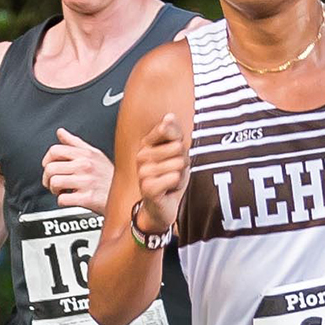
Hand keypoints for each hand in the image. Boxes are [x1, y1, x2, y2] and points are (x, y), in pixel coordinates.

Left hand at [42, 128, 113, 212]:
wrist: (125, 196)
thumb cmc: (109, 177)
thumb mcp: (95, 155)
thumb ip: (75, 143)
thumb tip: (60, 132)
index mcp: (85, 154)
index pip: (55, 151)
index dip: (47, 160)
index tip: (49, 167)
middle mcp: (85, 166)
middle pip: (51, 168)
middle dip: (48, 178)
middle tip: (54, 183)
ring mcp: (86, 181)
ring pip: (55, 183)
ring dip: (54, 190)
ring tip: (62, 191)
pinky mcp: (87, 198)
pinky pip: (63, 199)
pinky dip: (62, 201)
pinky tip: (70, 199)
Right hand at [134, 113, 189, 232]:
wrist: (160, 208)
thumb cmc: (167, 180)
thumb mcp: (175, 153)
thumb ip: (173, 133)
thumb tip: (169, 116)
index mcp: (147, 144)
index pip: (168, 129)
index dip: (179, 141)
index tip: (174, 153)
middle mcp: (142, 156)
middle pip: (177, 147)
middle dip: (182, 161)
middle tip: (174, 171)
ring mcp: (143, 171)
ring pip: (177, 163)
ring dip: (180, 174)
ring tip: (171, 181)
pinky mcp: (148, 187)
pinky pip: (173, 177)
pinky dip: (177, 184)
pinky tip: (169, 189)